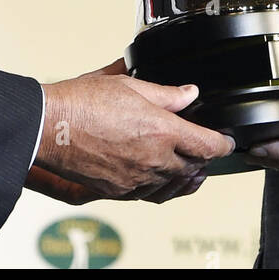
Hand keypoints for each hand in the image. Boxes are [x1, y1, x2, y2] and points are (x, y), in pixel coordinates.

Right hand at [35, 58, 234, 202]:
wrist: (50, 127)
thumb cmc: (83, 103)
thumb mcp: (130, 85)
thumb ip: (166, 93)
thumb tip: (189, 94)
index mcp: (162, 131)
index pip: (207, 145)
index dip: (223, 144)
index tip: (228, 141)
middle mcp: (153, 160)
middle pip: (193, 167)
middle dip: (203, 159)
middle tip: (206, 151)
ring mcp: (136, 179)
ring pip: (172, 184)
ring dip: (184, 176)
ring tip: (190, 169)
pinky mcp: (119, 191)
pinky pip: (149, 194)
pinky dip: (161, 186)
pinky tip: (161, 180)